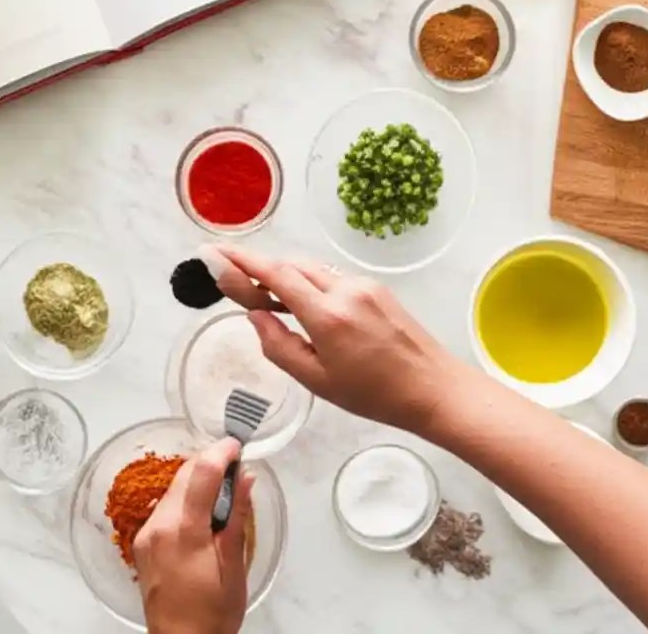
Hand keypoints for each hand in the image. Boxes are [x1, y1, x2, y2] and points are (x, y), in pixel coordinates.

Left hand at [134, 438, 254, 633]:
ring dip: (196, 480)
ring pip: (172, 490)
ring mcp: (146, 535)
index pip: (201, 474)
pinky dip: (184, 499)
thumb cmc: (212, 613)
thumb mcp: (234, 566)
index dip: (220, 452)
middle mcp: (158, 527)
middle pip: (183, 477)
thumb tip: (246, 478)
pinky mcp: (143, 543)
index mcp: (184, 531)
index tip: (236, 443)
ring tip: (223, 488)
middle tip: (234, 462)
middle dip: (209, 462)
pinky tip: (202, 510)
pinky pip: (164, 508)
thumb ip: (238, 518)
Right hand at [217, 246, 461, 433]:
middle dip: (259, 267)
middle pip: (291, 264)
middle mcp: (345, 290)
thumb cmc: (375, 395)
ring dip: (284, 275)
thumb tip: (255, 316)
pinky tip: (301, 303)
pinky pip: (331, 277)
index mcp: (327, 315)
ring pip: (312, 268)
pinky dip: (308, 283)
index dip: (240, 261)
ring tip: (263, 294)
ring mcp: (363, 286)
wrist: (433, 388)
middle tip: (232, 278)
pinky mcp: (377, 289)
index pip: (275, 275)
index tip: (214, 253)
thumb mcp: (318, 381)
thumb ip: (279, 347)